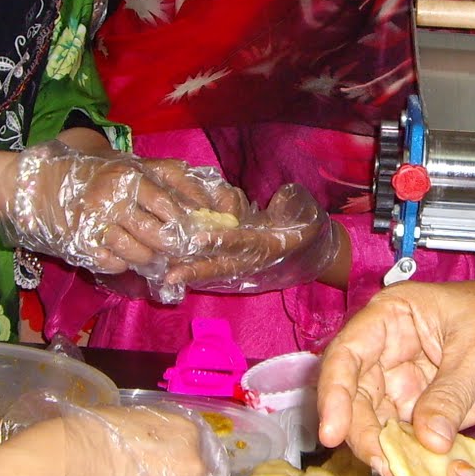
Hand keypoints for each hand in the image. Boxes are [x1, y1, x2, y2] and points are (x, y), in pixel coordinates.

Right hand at [0, 142, 191, 274]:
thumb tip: (204, 199)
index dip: (185, 224)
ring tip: (147, 253)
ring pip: (138, 255)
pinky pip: (114, 265)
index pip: (168, 206)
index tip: (194, 233)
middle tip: (175, 250)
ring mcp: (95, 225)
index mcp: (127, 178)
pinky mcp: (80, 246)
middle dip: (171, 247)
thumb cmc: (90, 173)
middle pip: (157, 236)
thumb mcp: (127, 164)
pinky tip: (120, 254)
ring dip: (147, 258)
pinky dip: (122, 264)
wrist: (36, 185)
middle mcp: (112, 201)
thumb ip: (165, 176)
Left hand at [161, 183, 341, 295]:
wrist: (309, 247)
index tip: (198, 239)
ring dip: (191, 275)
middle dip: (196, 270)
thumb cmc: (303, 221)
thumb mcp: (302, 208)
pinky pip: (214, 272)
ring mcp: (245, 268)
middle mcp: (254, 260)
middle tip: (170, 275)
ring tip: (165, 276)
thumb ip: (289, 204)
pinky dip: (195, 273)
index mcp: (271, 244)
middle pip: (222, 267)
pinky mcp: (237, 269)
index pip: (243, 242)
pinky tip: (172, 272)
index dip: (222, 241)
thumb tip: (279, 199)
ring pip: (215, 272)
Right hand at [316, 280, 474, 474]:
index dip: (334, 393)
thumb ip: (450, 395)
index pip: (347, 354)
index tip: (333, 431)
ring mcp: (404, 383)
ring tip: (396, 471)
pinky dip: (405, 456)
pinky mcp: (423, 411)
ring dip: (380, 448)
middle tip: (378, 462)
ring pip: (375, 421)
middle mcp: (388, 350)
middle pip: (354, 394)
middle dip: (361, 430)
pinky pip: (404, 437)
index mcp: (392, 317)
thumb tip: (427, 440)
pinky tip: (412, 471)